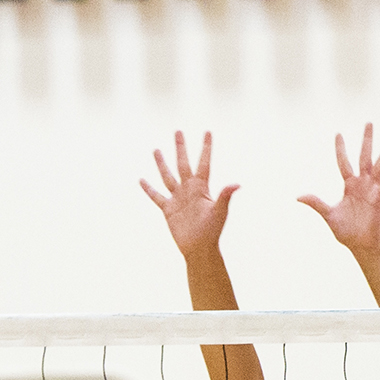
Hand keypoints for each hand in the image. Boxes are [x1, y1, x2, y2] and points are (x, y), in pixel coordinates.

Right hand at [142, 131, 238, 259]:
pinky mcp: (168, 209)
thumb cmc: (212, 231)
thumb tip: (237, 184)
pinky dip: (148, 189)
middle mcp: (189, 189)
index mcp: (201, 187)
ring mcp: (178, 198)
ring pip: (167, 176)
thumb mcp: (219, 211)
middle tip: (178, 131)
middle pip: (183, 163)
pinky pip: (156, 196)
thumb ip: (225, 196)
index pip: (204, 163)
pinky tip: (142, 179)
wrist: (199, 248)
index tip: (207, 131)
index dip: (206, 147)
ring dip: (161, 163)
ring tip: (156, 149)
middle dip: (181, 148)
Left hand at [299, 124, 379, 254]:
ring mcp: (373, 190)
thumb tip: (298, 196)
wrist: (360, 245)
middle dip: (366, 140)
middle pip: (364, 157)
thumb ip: (316, 203)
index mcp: (349, 185)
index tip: (338, 133)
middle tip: (369, 122)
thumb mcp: (328, 215)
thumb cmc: (346, 231)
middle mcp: (362, 183)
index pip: (343, 162)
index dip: (340, 149)